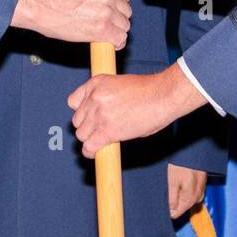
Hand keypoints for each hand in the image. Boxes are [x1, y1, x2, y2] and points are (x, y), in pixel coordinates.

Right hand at [11, 0, 131, 47]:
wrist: (46, 8)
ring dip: (116, 32)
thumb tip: (110, 5)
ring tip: (103, 34)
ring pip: (124, 27)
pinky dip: (115, 44)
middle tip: (105, 24)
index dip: (119, 6)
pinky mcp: (104, 29)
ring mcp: (107, 12)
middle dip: (117, 20)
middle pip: (127, 12)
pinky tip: (107, 43)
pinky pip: (120, 39)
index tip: (114, 12)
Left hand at [67, 62, 206, 156]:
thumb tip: (103, 116)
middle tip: (99, 131)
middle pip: (77, 120)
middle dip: (87, 127)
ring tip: (99, 142)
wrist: (163, 95)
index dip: (82, 112)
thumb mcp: (120, 85)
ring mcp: (99, 114)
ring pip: (81, 134)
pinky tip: (94, 153)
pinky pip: (89, 146)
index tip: (89, 118)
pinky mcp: (107, 130)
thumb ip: (106, 98)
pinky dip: (90, 152)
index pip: (73, 102)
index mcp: (96, 83)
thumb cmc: (150, 91)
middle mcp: (94, 97)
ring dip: (89, 139)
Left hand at [167, 164, 207, 219]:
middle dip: (174, 202)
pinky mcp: (202, 184)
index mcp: (190, 197)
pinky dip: (185, 190)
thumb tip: (171, 213)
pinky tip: (181, 182)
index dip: (169, 209)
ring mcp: (201, 190)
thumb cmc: (180, 164)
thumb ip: (172, 199)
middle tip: (168, 189)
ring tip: (174, 183)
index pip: (178, 213)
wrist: (192, 150)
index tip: (163, 201)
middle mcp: (198, 196)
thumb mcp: (172, 182)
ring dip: (179, 195)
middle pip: (183, 207)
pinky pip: (193, 193)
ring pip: (188, 200)